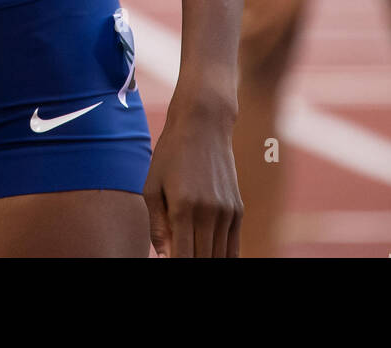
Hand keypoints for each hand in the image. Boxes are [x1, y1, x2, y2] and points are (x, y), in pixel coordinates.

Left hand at [144, 95, 242, 256]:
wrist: (204, 124)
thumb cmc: (171, 154)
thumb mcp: (152, 185)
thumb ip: (157, 225)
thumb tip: (165, 257)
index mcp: (182, 207)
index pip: (183, 257)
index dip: (177, 266)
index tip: (171, 263)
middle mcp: (208, 212)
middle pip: (203, 259)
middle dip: (191, 262)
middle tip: (180, 255)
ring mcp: (226, 212)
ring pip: (219, 256)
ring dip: (206, 259)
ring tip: (193, 253)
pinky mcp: (238, 210)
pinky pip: (234, 246)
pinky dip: (224, 257)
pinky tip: (210, 255)